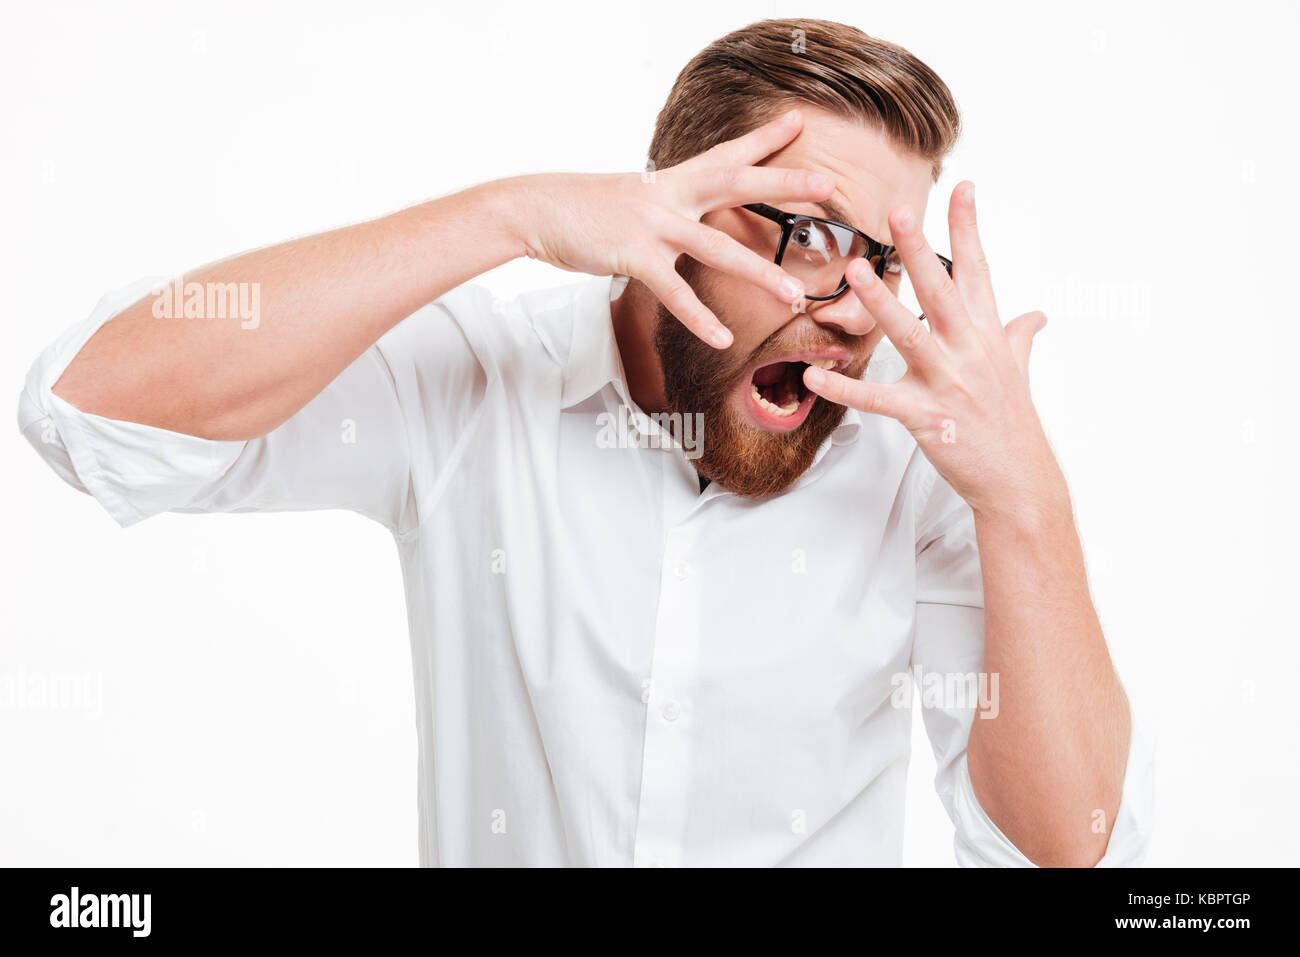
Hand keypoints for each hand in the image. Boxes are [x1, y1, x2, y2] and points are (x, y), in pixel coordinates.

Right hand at [505, 109, 832, 347]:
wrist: (536, 209)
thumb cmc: (585, 208)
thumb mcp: (634, 197)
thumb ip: (667, 203)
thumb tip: (688, 215)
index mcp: (672, 180)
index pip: (726, 154)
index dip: (763, 139)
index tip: (799, 124)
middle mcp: (670, 195)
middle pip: (737, 183)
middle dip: (784, 185)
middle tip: (829, 185)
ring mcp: (653, 224)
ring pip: (717, 248)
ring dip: (759, 272)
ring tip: (795, 295)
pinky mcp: (633, 254)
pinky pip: (674, 291)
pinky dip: (700, 317)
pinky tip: (723, 338)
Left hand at [801, 182, 1066, 519]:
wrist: (1018, 478)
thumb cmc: (1011, 423)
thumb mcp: (1017, 372)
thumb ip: (1019, 337)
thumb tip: (1035, 316)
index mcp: (988, 334)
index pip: (978, 270)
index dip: (968, 228)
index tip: (962, 187)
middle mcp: (969, 351)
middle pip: (941, 290)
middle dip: (919, 250)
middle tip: (897, 211)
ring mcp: (947, 383)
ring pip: (910, 335)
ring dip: (881, 303)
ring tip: (855, 272)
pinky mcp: (925, 417)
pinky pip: (879, 399)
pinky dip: (845, 388)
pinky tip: (814, 375)